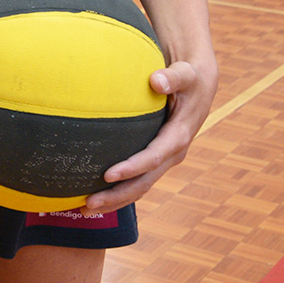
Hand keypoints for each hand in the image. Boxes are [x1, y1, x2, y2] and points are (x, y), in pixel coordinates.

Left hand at [84, 59, 217, 212]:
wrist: (199, 83)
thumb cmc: (189, 76)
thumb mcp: (186, 74)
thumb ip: (173, 77)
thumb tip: (156, 81)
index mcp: (179, 136)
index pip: (153, 157)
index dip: (132, 168)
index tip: (107, 174)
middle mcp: (172, 153)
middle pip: (144, 182)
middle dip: (117, 195)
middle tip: (87, 204)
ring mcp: (163, 158)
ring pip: (139, 186)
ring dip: (114, 199)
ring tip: (84, 208)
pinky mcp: (154, 156)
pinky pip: (136, 177)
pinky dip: (116, 188)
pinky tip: (91, 192)